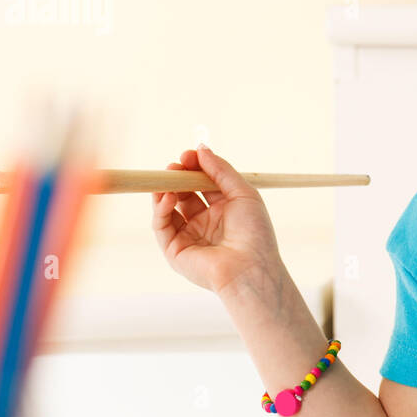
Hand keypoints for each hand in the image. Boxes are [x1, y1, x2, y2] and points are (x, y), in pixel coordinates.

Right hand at [151, 144, 285, 300]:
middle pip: (183, 193)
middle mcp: (205, 223)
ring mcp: (189, 236)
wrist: (251, 268)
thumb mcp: (243, 193)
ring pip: (168, 208)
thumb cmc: (254, 234)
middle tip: (175, 165)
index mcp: (224, 210)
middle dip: (177, 177)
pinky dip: (161, 209)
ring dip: (165, 190)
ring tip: (169, 177)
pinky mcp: (175, 250)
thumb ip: (221, 170)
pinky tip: (168, 196)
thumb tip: (202, 148)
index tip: (189, 154)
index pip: (203, 184)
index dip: (194, 168)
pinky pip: (162, 225)